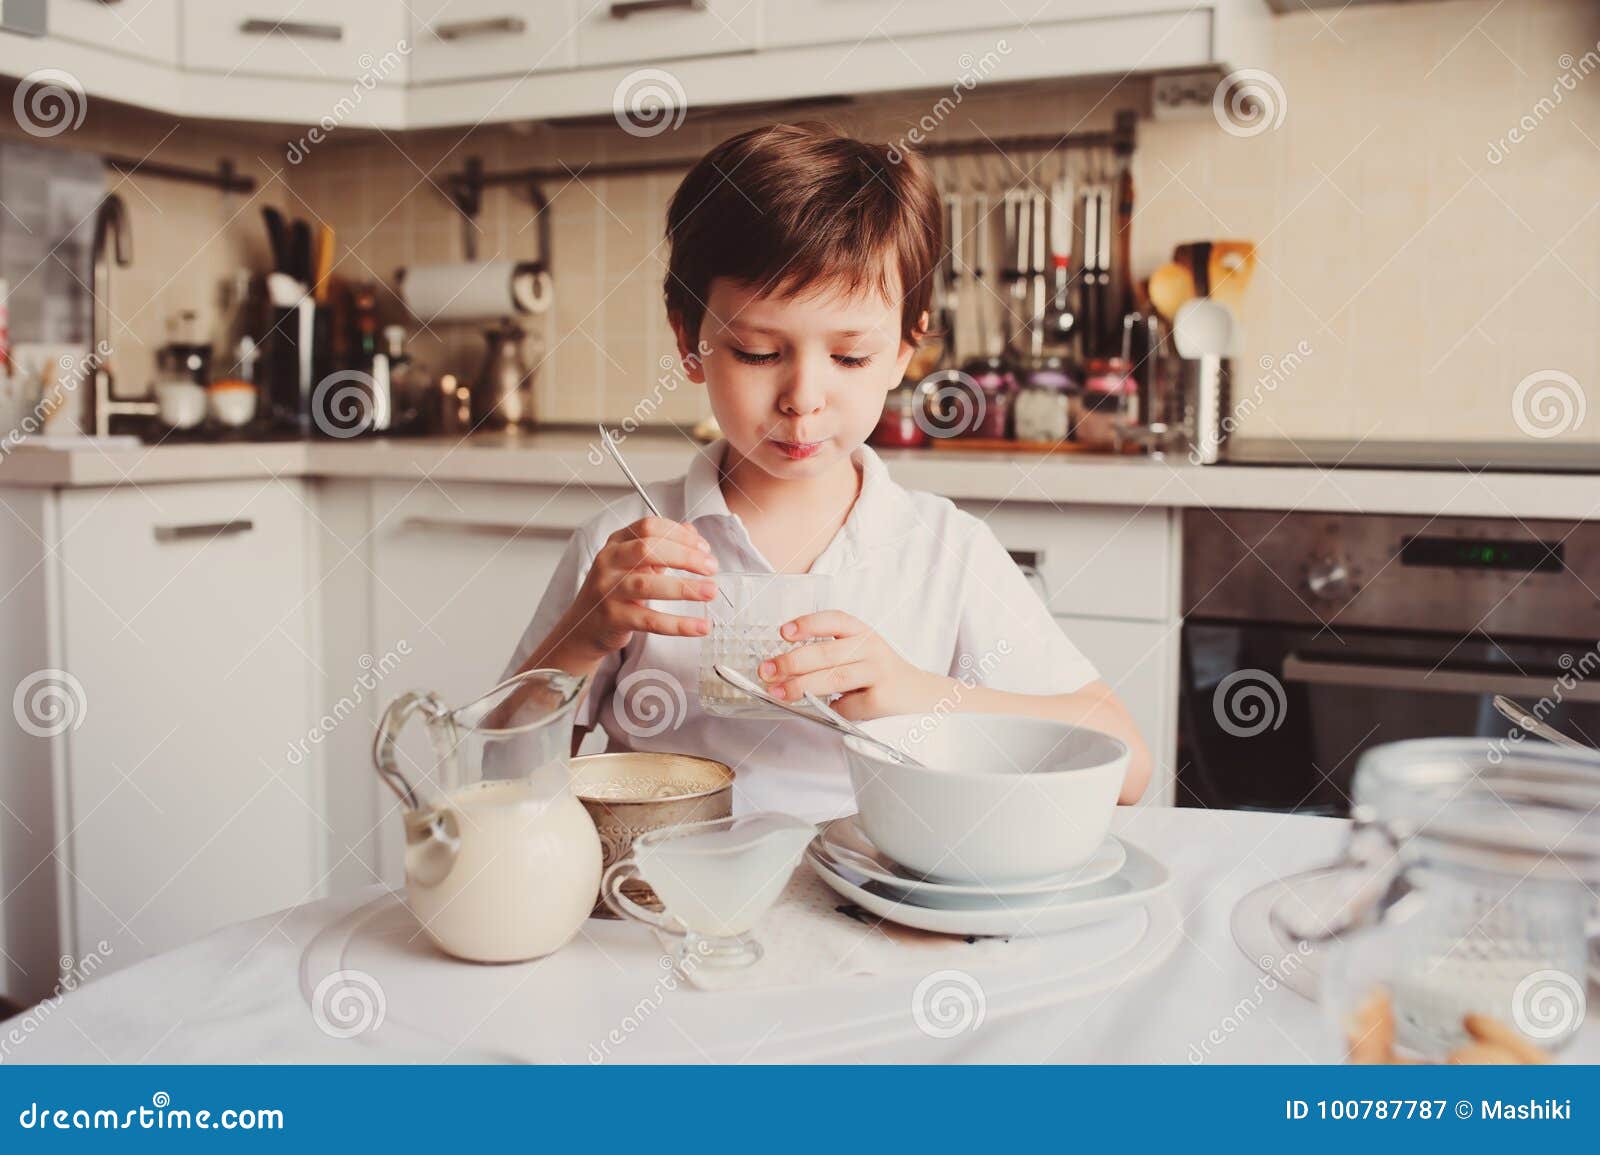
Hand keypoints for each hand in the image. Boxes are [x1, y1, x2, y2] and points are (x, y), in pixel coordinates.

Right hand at [562, 517, 717, 658]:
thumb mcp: (635, 564)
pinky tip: (700, 626)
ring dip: (685, 588)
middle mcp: (608, 562)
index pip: (649, 527)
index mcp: (616, 543)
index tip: (704, 548)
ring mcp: (607, 590)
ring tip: (710, 591)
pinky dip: (679, 624)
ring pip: (648, 584)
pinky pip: (650, 621)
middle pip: (648, 549)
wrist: (584, 627)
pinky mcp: (612, 618)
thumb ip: (663, 547)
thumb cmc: (615, 591)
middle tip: (711, 567)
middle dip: (685, 557)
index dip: (680, 535)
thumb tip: (692, 533)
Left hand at [756, 610, 950, 720]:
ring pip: (834, 678)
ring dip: (801, 686)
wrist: (921, 696)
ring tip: (778, 692)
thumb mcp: (859, 654)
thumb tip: (781, 669)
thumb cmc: (878, 674)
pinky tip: (833, 709)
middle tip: (766, 670)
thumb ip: (830, 655)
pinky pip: (848, 705)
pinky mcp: (882, 699)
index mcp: (863, 632)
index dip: (809, 623)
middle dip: (792, 662)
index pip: (835, 620)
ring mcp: (879, 672)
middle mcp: (872, 648)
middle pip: (827, 652)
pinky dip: (834, 709)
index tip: (784, 632)